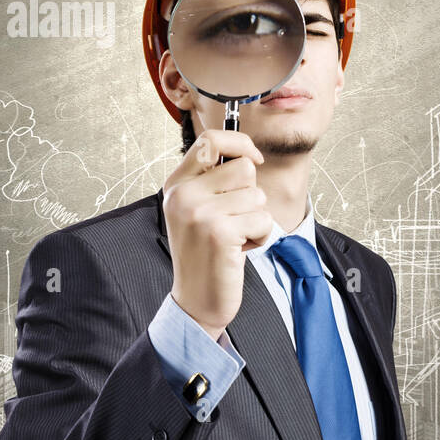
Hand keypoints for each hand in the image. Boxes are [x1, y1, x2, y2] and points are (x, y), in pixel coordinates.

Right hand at [161, 129, 272, 339]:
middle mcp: (183, 195)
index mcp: (176, 184)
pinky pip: (263, 219)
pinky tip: (239, 250)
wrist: (196, 301)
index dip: (240, 142)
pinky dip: (260, 237)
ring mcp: (199, 213)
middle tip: (234, 220)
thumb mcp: (199, 210)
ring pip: (257, 195)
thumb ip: (214, 181)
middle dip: (251, 195)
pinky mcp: (219, 232)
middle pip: (243, 168)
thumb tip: (248, 154)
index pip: (210, 139)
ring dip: (256, 219)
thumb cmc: (206, 253)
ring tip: (235, 237)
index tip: (254, 158)